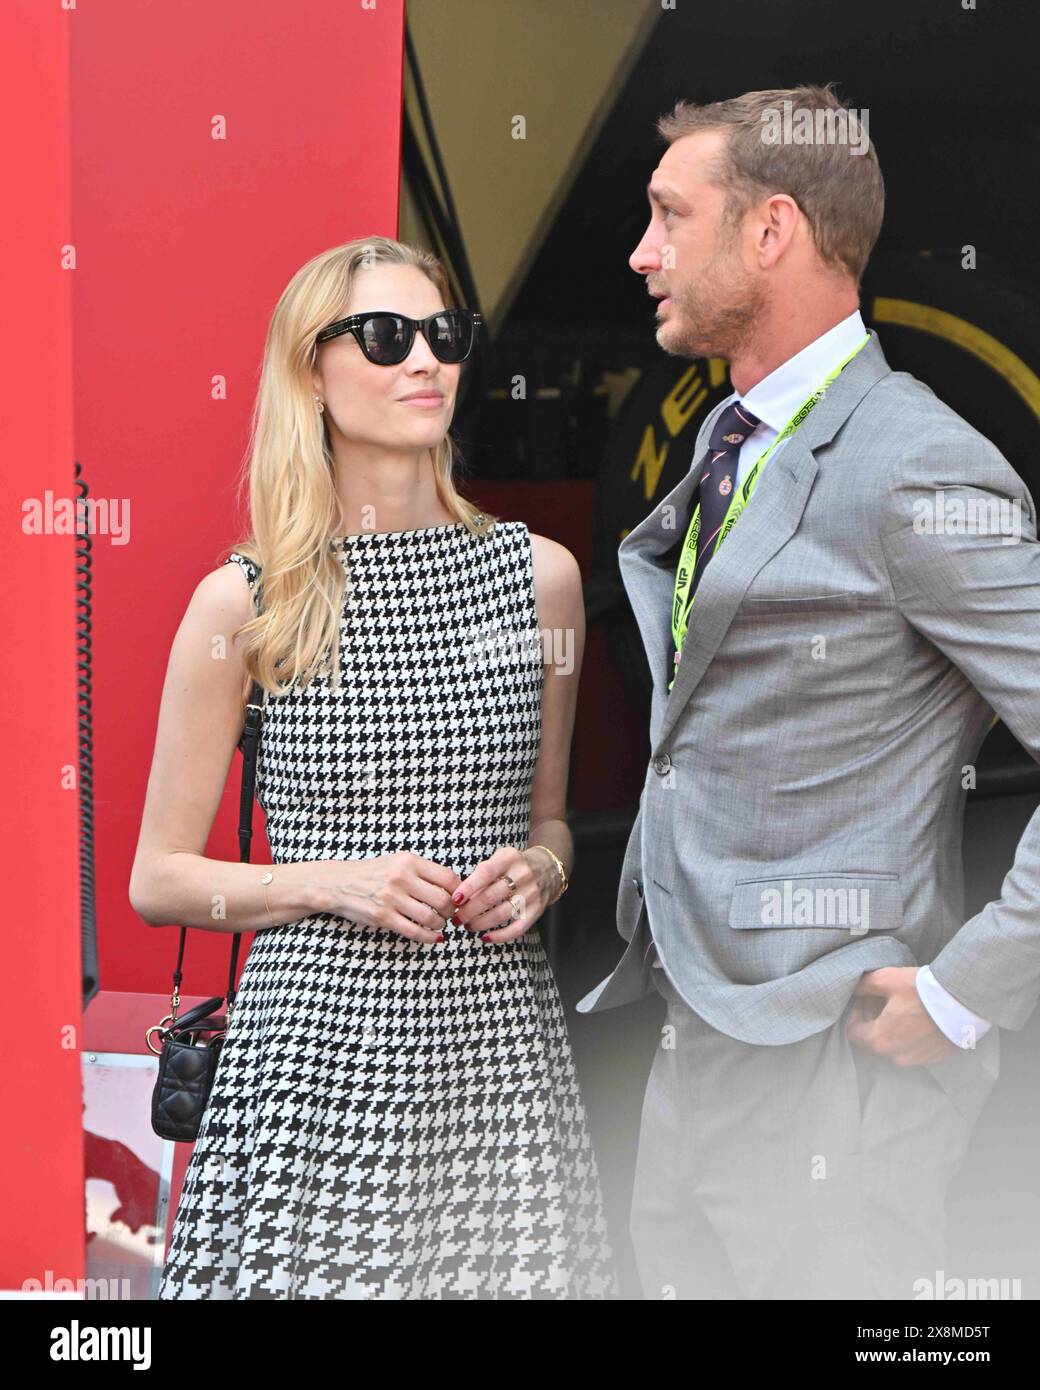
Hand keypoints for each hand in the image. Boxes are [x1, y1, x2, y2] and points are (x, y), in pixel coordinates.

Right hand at [309, 852, 460, 944]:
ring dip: (440, 924)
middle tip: (450, 914)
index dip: (458, 892)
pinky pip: (414, 931)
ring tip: (439, 924)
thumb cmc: (373, 873)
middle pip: (443, 899)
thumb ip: (423, 871)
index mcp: (408, 861)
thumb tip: (454, 887)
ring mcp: (391, 898)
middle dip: (451, 911)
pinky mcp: (382, 917)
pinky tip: (434, 937)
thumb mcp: (398, 862)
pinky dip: (429, 937)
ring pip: (430, 917)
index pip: (448, 877)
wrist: (339, 883)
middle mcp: (401, 877)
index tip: (458, 899)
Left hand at [450, 845, 556, 943]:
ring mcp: (531, 893)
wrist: (547, 869)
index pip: (486, 873)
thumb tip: (460, 897)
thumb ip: (481, 874)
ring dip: (480, 924)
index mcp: (509, 858)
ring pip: (501, 914)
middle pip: (491, 897)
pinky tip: (486, 937)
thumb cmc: (514, 866)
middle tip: (457, 918)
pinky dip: (500, 936)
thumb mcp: (499, 859)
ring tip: (468, 926)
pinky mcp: (537, 910)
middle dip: (469, 911)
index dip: (468, 887)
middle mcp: (522, 875)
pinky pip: (517, 928)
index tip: (455, 899)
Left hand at [846, 966, 956, 1066]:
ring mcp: (917, 1060)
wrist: (963, 1001)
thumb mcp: (887, 979)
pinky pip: (914, 1050)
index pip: (853, 1033)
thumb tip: (852, 988)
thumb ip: (863, 985)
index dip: (855, 1014)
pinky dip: (911, 1038)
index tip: (865, 1000)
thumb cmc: (921, 990)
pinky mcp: (935, 1059)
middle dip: (873, 1021)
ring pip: (894, 1047)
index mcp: (880, 1040)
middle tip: (883, 1002)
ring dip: (892, 1030)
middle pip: (873, 1041)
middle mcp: (896, 1057)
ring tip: (902, 1010)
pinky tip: (919, 1020)